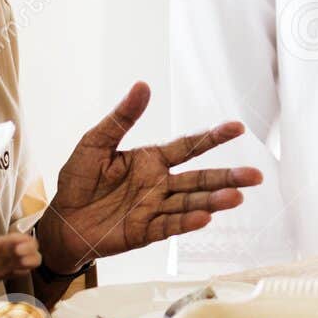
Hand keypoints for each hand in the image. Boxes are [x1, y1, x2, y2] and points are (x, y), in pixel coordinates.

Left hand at [34, 82, 261, 274]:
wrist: (61, 221)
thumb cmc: (78, 180)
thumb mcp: (95, 143)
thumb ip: (121, 118)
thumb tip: (142, 85)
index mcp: (152, 160)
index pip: (189, 146)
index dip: (213, 137)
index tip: (237, 127)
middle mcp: (160, 184)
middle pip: (200, 179)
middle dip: (228, 177)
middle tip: (256, 176)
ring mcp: (155, 209)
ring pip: (191, 203)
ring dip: (214, 201)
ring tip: (237, 197)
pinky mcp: (144, 233)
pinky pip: (169, 226)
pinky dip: (187, 222)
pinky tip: (205, 218)